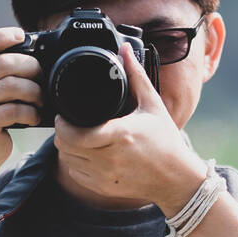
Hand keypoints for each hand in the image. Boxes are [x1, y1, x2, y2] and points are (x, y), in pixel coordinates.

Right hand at [0, 26, 43, 179]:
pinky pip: (14, 110)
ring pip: (11, 85)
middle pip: (3, 63)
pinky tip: (34, 117)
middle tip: (41, 77)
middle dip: (30, 67)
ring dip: (34, 92)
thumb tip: (31, 56)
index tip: (21, 35)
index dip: (1, 36)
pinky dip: (31, 113)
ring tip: (40, 100)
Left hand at [53, 42, 206, 213]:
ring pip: (68, 161)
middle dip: (62, 134)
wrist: (176, 178)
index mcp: (120, 135)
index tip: (63, 116)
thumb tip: (124, 49)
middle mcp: (110, 158)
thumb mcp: (152, 104)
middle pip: (66, 147)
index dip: (62, 125)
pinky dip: (75, 163)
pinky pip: (77, 174)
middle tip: (66, 124)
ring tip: (74, 136)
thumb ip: (136, 75)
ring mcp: (105, 176)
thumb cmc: (165, 140)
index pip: (75, 134)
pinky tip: (84, 153)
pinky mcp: (104, 188)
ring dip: (66, 148)